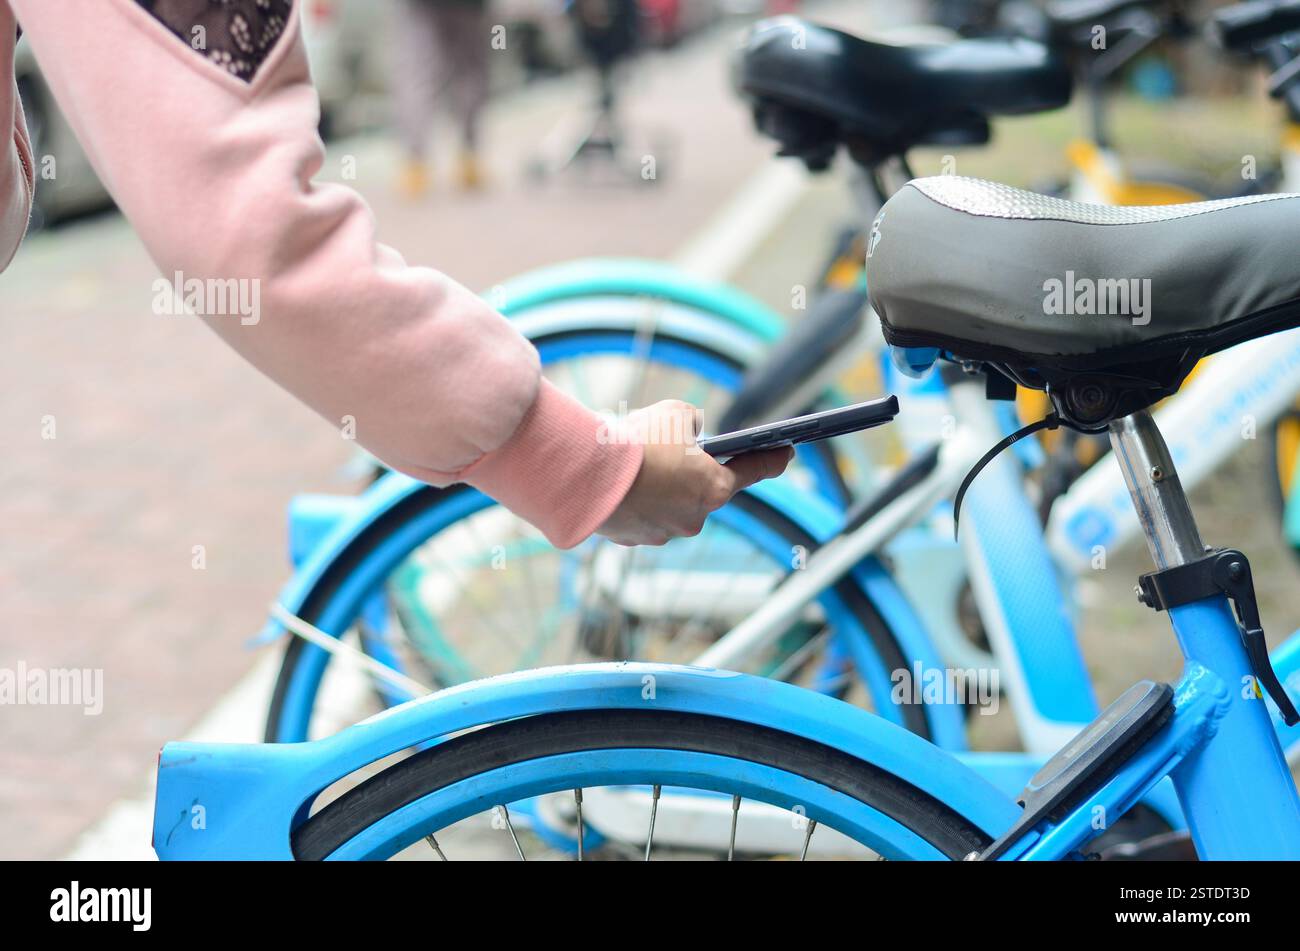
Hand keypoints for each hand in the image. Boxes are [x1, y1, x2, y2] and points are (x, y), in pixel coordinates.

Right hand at [596, 400, 794, 545]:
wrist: (586, 475)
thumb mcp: (675, 414)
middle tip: (678, 449)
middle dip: (694, 470)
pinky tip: (623, 482)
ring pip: (670, 505)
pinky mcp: (634, 539)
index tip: (785, 452)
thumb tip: (689, 435)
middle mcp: (694, 517)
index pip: (754, 470)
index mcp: (714, 488)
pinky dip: (637, 500)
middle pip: (704, 490)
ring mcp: (663, 533)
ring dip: (663, 487)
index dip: (772, 459)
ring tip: (643, 463)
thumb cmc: (637, 442)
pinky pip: (642, 515)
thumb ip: (691, 425)